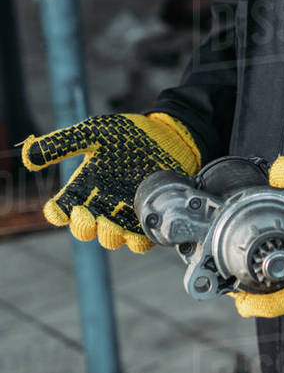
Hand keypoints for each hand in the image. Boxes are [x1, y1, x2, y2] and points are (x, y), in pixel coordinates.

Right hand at [21, 112, 200, 251]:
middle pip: (84, 229)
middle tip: (88, 217)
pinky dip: (139, 238)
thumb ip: (63, 143)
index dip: (57, 212)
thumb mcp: (94, 132)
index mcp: (83, 187)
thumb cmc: (127, 134)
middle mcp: (101, 205)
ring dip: (110, 234)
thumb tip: (27, 155)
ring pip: (111, 238)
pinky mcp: (148, 216)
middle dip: (84, 226)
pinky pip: (140, 240)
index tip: (59, 207)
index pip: (60, 210)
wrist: (167, 135)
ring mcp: (125, 214)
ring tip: (114, 223)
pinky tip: (142, 223)